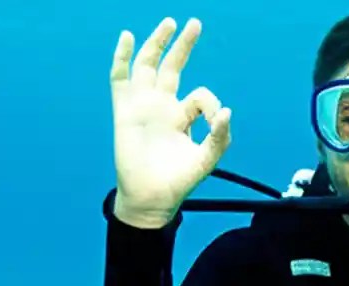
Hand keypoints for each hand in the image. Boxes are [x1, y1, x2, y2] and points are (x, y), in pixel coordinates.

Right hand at [109, 17, 231, 227]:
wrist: (151, 198)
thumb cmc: (179, 180)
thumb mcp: (206, 159)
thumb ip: (219, 137)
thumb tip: (228, 111)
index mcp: (184, 116)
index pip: (200, 95)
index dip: (210, 103)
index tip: (215, 121)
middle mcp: (164, 106)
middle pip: (173, 66)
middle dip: (184, 45)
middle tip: (195, 23)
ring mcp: (143, 105)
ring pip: (148, 65)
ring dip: (157, 43)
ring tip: (170, 23)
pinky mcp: (125, 110)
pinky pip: (120, 78)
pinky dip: (123, 57)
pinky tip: (128, 37)